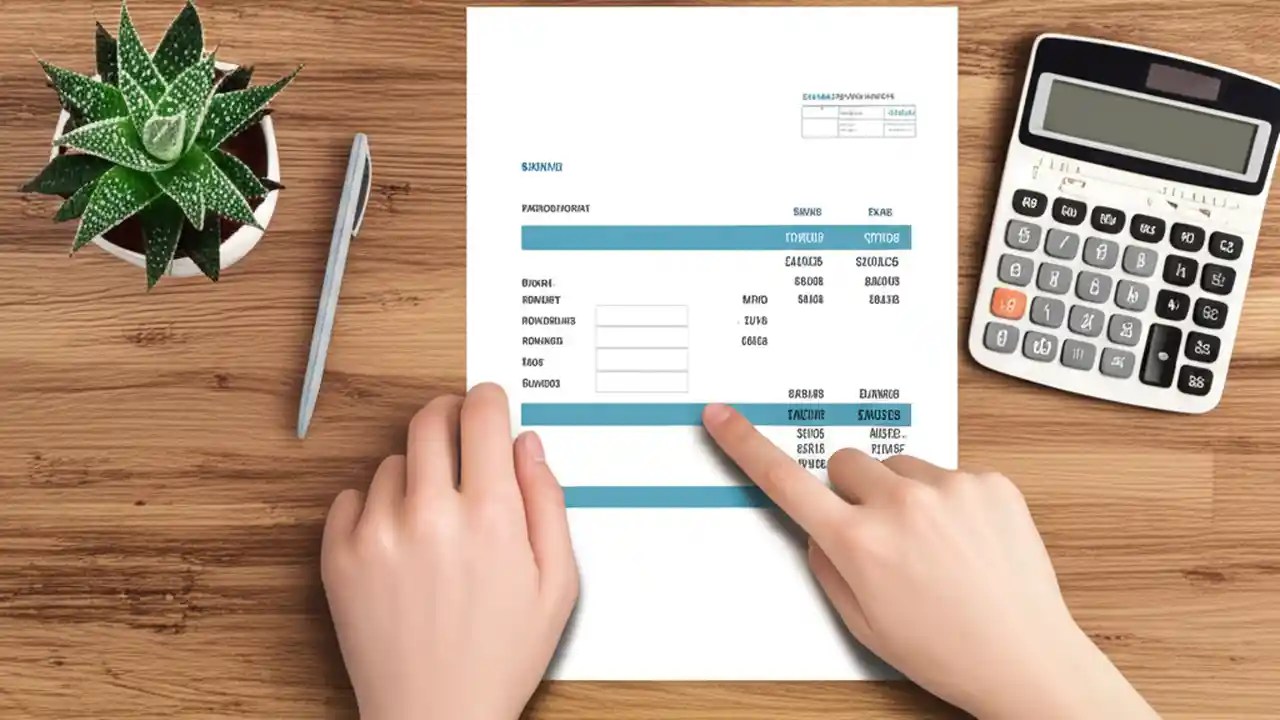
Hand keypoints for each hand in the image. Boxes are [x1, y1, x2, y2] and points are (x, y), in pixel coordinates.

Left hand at [321, 384, 578, 719]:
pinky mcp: (338, 556)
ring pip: (393, 461)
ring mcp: (378, 533)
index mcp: (491, 516)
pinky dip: (374, 507)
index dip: (488, 399)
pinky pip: (350, 497)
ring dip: (415, 472)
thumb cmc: (500, 657)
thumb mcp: (557, 584)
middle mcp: (430, 514)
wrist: (435, 716)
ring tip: (432, 516)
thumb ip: (548, 504)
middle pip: (430, 420)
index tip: (488, 402)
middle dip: (449, 415)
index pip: (482, 416)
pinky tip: (398, 539)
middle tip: (458, 432)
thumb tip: (527, 446)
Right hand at [701, 404, 1157, 719]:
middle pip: (848, 463)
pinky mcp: (990, 482)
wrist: (1024, 659)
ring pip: (901, 466)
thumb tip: (819, 528)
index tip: (724, 417)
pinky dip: (952, 500)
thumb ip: (826, 564)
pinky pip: (950, 473)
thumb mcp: (862, 621)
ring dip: (906, 494)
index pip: (785, 480)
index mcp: (859, 543)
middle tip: (881, 534)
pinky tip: (967, 540)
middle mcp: (900, 505)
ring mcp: (949, 488)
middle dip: (855, 491)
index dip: (746, 444)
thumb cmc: (948, 650)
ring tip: (935, 545)